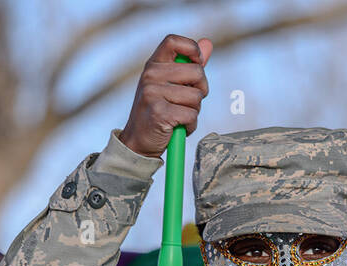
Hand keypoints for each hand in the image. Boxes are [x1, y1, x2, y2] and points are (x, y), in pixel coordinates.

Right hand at [119, 34, 211, 157]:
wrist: (138, 143)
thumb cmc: (158, 112)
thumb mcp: (169, 85)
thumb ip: (188, 65)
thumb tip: (208, 44)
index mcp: (153, 65)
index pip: (173, 41)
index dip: (192, 49)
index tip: (197, 64)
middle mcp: (150, 75)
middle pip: (197, 72)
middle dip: (201, 90)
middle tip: (189, 102)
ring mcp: (153, 93)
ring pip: (196, 97)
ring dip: (194, 111)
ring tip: (179, 117)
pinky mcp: (159, 113)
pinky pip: (192, 115)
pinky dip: (190, 125)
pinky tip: (177, 128)